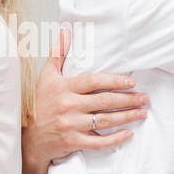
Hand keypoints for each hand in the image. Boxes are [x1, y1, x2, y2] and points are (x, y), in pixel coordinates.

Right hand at [22, 25, 147, 171]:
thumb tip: (66, 31)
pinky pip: (98, 142)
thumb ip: (58, 53)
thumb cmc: (40, 104)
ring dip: (126, 116)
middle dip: (128, 99)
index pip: (93, 81)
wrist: (29, 137)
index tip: (132, 82)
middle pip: (104, 101)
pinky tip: (128, 133)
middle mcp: (67, 106)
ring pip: (104, 121)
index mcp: (63, 88)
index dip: (115, 81)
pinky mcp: (73, 142)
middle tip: (144, 98)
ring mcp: (70, 125)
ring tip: (141, 112)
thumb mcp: (46, 76)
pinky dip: (115, 139)